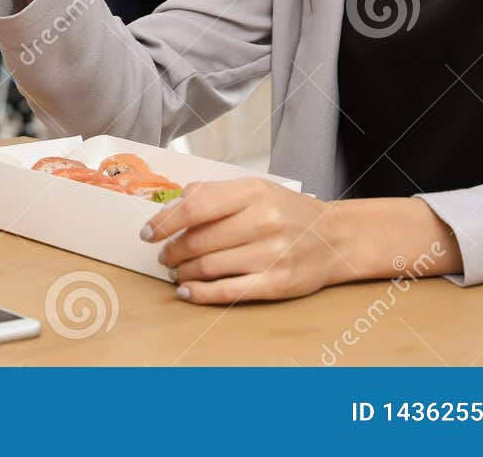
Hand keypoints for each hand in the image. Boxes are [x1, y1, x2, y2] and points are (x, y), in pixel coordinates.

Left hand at [143, 178, 346, 303]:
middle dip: (172, 251)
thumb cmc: (288, 211)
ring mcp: (271, 253)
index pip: (194, 207)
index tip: (147, 233)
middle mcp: (263, 221)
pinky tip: (187, 290)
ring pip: (209, 266)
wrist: (336, 237)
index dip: (164, 222)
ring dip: (184, 272)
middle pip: (199, 240)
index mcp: (253, 191)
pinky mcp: (277, 282)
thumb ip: (213, 194)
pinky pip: (228, 291)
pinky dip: (200, 293)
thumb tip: (171, 206)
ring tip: (176, 271)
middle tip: (163, 255)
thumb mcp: (254, 189)